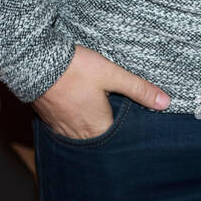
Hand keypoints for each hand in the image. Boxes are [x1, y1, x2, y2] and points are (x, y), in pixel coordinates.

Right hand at [31, 44, 170, 138]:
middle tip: (115, 112)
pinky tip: (77, 105)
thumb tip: (165, 102)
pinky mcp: (48, 119)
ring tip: (97, 108)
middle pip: (100, 137)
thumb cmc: (75, 69)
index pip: (118, 138)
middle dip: (108, 128)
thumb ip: (138, 89)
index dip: (126, 130)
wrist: (35, 62)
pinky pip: (66, 127)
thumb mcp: (112, 74)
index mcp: (98, 128)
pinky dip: (74, 120)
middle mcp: (79, 134)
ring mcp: (61, 128)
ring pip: (82, 133)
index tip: (132, 121)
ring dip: (90, 124)